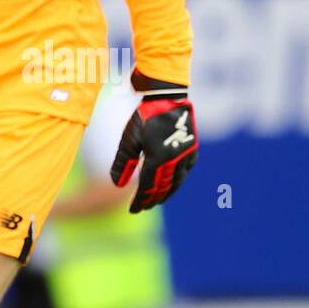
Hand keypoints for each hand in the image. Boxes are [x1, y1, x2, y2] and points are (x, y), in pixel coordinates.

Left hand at [110, 76, 197, 211]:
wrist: (168, 96)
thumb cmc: (145, 116)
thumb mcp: (129, 139)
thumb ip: (123, 163)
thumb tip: (117, 185)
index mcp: (158, 160)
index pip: (148, 188)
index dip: (141, 201)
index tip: (133, 210)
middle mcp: (174, 161)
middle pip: (164, 188)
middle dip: (153, 200)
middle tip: (145, 208)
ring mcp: (186, 155)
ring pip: (177, 182)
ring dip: (167, 193)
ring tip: (159, 199)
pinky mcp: (191, 148)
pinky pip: (186, 169)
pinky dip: (179, 179)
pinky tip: (174, 181)